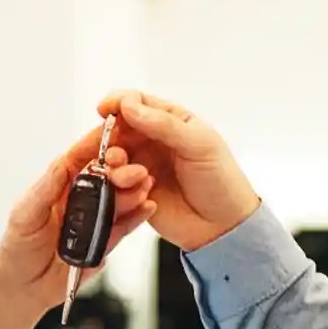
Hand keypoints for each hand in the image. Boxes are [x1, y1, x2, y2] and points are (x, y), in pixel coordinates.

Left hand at [0, 123, 158, 313]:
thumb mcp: (25, 214)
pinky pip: (125, 226)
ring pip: (119, 200)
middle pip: (106, 177)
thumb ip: (45, 189)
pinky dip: (138, 216)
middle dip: (122, 168)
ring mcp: (94, 220)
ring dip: (134, 190)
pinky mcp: (105, 241)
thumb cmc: (18, 248)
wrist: (24, 286)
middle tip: (135, 164)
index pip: (79, 159)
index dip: (96, 143)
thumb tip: (62, 162)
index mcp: (59, 187)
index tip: (113, 126)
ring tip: (146, 183)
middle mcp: (80, 200)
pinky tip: (148, 206)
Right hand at [96, 90, 259, 251]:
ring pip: (111, 157)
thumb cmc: (221, 181)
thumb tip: (129, 105)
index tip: (105, 110)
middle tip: (116, 152)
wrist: (222, 226)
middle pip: (116, 129)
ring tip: (134, 176)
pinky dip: (119, 186)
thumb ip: (164, 124)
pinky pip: (113, 183)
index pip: (137, 102)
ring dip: (115, 165)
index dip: (118, 102)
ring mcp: (140, 165)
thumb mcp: (199, 144)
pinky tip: (140, 193)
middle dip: (110, 139)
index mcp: (170, 121)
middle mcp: (151, 141)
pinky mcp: (132, 190)